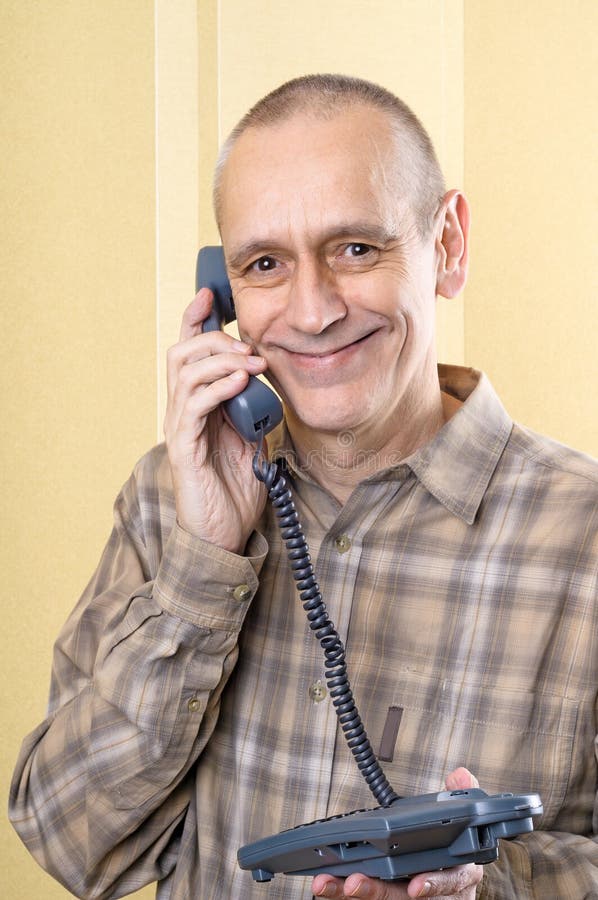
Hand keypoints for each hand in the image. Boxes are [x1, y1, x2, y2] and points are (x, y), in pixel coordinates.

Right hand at [164, 289, 268, 552]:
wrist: (224, 534)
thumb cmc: (235, 489)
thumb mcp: (254, 439)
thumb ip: (254, 409)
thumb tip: (268, 380)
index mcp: (198, 405)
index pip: (189, 351)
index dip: (195, 319)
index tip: (211, 294)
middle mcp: (183, 411)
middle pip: (182, 352)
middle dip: (214, 337)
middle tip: (250, 345)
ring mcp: (180, 428)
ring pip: (184, 371)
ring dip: (220, 359)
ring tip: (251, 362)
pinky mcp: (183, 448)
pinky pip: (193, 406)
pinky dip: (217, 387)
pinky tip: (241, 382)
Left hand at [312, 769, 482, 899]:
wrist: (450, 883)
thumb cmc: (454, 854)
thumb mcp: (465, 825)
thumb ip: (460, 799)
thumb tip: (460, 774)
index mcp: (459, 873)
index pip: (450, 881)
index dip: (433, 883)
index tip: (416, 886)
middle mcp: (438, 893)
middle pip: (405, 897)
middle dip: (378, 892)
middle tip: (353, 883)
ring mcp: (414, 898)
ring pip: (384, 899)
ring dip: (355, 893)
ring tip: (327, 884)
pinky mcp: (393, 899)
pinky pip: (372, 898)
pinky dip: (345, 892)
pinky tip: (328, 884)